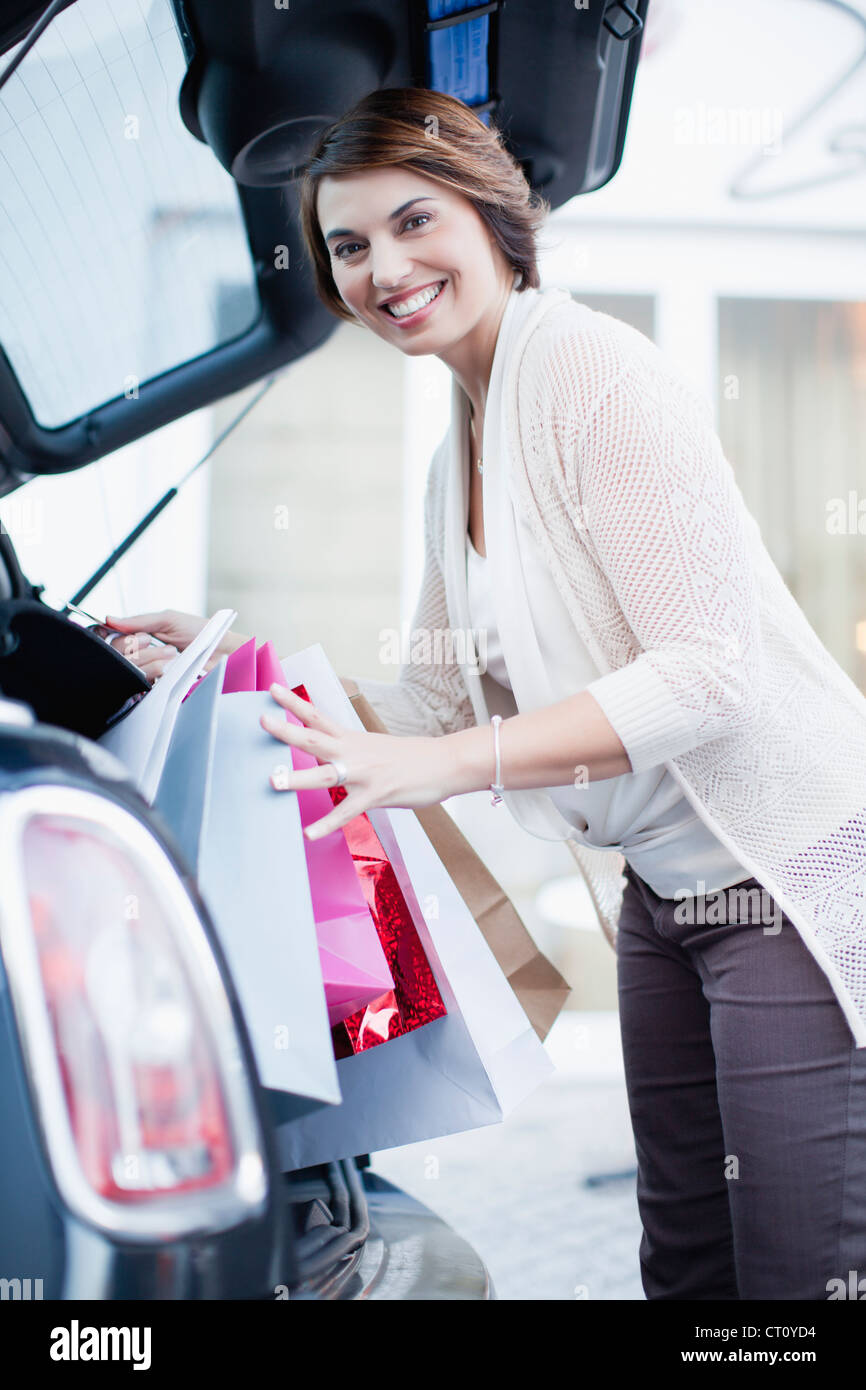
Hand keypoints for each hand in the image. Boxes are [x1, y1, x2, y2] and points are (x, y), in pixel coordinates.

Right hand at [103, 609, 247, 685]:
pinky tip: (172, 668)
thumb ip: (139, 621)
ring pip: (134, 671)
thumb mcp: (168, 620)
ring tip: (173, 655)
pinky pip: (147, 685)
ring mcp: (152, 673)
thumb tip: (110, 620)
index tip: (143, 638)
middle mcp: (144, 657)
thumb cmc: (199, 632)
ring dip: (154, 660)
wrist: (222, 651)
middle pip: (122, 658)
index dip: (126, 642)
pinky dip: (159, 674)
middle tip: (163, 646)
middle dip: (141, 650)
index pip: (116, 644)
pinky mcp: (161, 688)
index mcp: (142, 640)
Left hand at [260, 683, 456, 838]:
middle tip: (262, 720)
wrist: (443, 763)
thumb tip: (330, 753)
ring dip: (298, 778)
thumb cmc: (410, 758)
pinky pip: (346, 812)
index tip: (270, 689)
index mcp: (351, 739)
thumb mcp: (374, 746)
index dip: (293, 703)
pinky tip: (309, 833)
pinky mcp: (375, 796)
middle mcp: (353, 752)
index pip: (317, 715)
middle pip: (314, 738)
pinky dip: (327, 824)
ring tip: (272, 781)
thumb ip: (350, 750)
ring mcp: (363, 774)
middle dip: (287, 730)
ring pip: (325, 775)